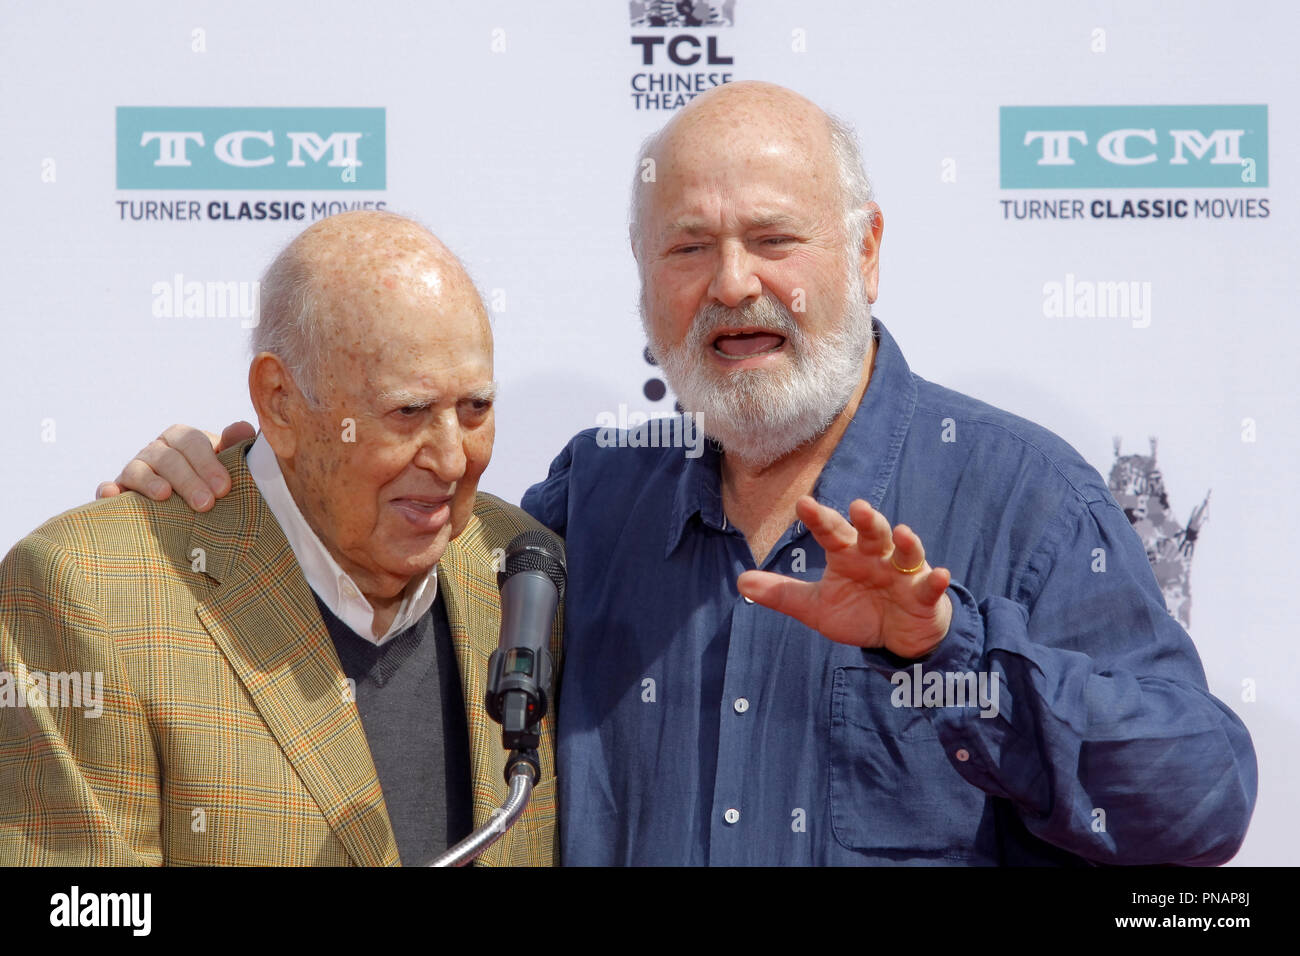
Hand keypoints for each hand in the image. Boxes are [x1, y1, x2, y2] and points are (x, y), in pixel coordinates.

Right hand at [95, 421, 253, 511]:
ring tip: (164, 496)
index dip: (207, 463)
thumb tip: (243, 428)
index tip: (224, 488)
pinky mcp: (119, 489)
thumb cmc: (210, 476)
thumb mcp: (224, 460)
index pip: (192, 442)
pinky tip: (113, 496)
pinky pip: (109, 487)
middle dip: (188, 480)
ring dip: (150, 482)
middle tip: (206, 503)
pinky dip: (108, 490)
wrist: (186, 500)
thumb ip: (233, 446)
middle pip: (168, 458)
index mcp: (182, 438)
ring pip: (138, 469)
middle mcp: (156, 449)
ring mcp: (135, 468)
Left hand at [737, 496, 952, 658]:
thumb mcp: (816, 607)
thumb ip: (782, 594)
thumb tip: (740, 582)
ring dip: (905, 542)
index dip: (819, 519)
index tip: (803, 504)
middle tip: (857, 508)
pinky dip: (936, 580)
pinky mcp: (925, 593)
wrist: (896, 638)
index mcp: (847, 555)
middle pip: (872, 533)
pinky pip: (931, 585)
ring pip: (905, 552)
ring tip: (902, 532)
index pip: (831, 532)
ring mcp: (903, 573)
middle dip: (867, 521)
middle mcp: (876, 556)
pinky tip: (940, 574)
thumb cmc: (858, 612)